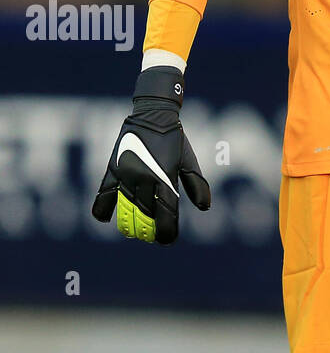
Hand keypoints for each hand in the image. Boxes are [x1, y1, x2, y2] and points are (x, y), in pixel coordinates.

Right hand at [91, 66, 210, 243]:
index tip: (166, 239)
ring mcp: (128, 173)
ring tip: (134, 233)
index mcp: (166, 177)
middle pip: (146, 215)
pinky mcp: (113, 168)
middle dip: (149, 231)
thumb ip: (196, 184)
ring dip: (129, 225)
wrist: (153, 113)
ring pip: (126, 208)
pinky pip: (104, 193)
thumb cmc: (174, 139)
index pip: (166, 213)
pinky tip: (106, 219)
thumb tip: (204, 207)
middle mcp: (146, 177)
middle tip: (151, 237)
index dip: (167, 231)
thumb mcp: (189, 160)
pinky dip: (102, 209)